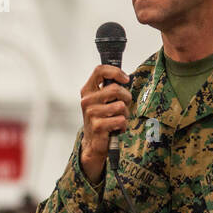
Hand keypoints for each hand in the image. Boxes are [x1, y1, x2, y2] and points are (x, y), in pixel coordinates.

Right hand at [79, 64, 132, 182]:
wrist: (94, 142)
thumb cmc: (102, 118)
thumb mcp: (102, 100)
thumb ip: (110, 88)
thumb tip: (124, 78)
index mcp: (87, 90)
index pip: (100, 71)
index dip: (116, 72)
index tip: (125, 79)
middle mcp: (87, 100)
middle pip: (115, 89)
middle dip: (126, 97)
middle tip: (124, 105)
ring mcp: (91, 113)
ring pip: (120, 106)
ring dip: (125, 113)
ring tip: (118, 118)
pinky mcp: (97, 126)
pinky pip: (120, 120)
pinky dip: (123, 125)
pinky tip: (116, 128)